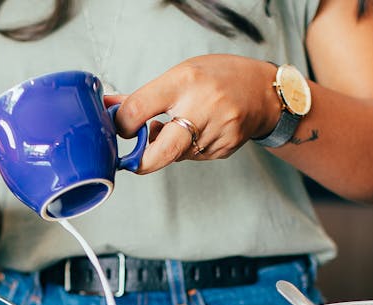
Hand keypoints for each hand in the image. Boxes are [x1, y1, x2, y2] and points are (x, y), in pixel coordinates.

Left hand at [113, 54, 280, 173]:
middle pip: (162, 151)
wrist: (264, 91)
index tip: (120, 127)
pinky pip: (194, 157)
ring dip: (167, 149)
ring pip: (176, 155)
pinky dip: (187, 149)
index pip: (139, 108)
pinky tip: (199, 131)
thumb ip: (143, 96)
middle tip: (133, 160)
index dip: (121, 124)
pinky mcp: (224, 149)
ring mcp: (217, 131)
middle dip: (141, 162)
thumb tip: (108, 108)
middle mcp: (202, 107)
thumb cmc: (218, 78)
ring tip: (178, 127)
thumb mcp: (180, 74)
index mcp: (185, 82)